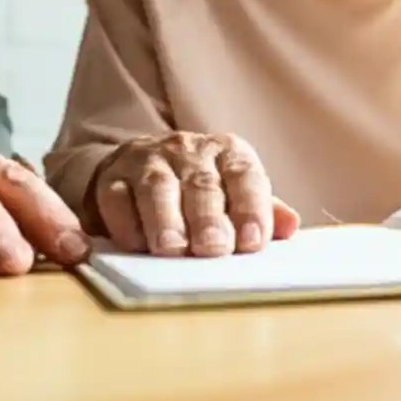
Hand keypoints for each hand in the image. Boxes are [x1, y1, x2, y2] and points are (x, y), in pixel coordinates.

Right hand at [89, 133, 299, 257]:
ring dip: (166, 221)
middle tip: (213, 249)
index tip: (252, 242)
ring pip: (158, 188)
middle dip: (208, 219)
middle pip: (202, 184)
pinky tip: (135, 245)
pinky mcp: (111, 177)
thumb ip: (262, 212)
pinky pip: (117, 198)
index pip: (245, 176)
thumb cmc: (197, 192)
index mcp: (228, 153)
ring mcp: (147, 161)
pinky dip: (126, 223)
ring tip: (173, 250)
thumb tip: (290, 225)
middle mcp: (189, 150)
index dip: (251, 208)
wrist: (136, 169)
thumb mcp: (235, 196)